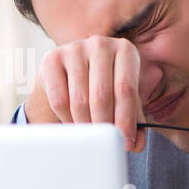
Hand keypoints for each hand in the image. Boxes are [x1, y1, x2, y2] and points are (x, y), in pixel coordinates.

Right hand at [24, 35, 146, 151]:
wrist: (72, 70)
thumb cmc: (104, 85)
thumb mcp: (123, 98)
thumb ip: (133, 119)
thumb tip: (137, 143)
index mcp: (125, 49)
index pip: (126, 89)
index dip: (126, 120)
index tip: (126, 143)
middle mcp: (100, 44)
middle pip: (101, 94)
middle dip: (104, 126)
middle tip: (104, 144)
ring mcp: (74, 48)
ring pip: (79, 99)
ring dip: (85, 125)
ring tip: (90, 137)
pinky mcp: (52, 58)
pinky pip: (59, 99)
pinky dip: (67, 119)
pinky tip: (74, 124)